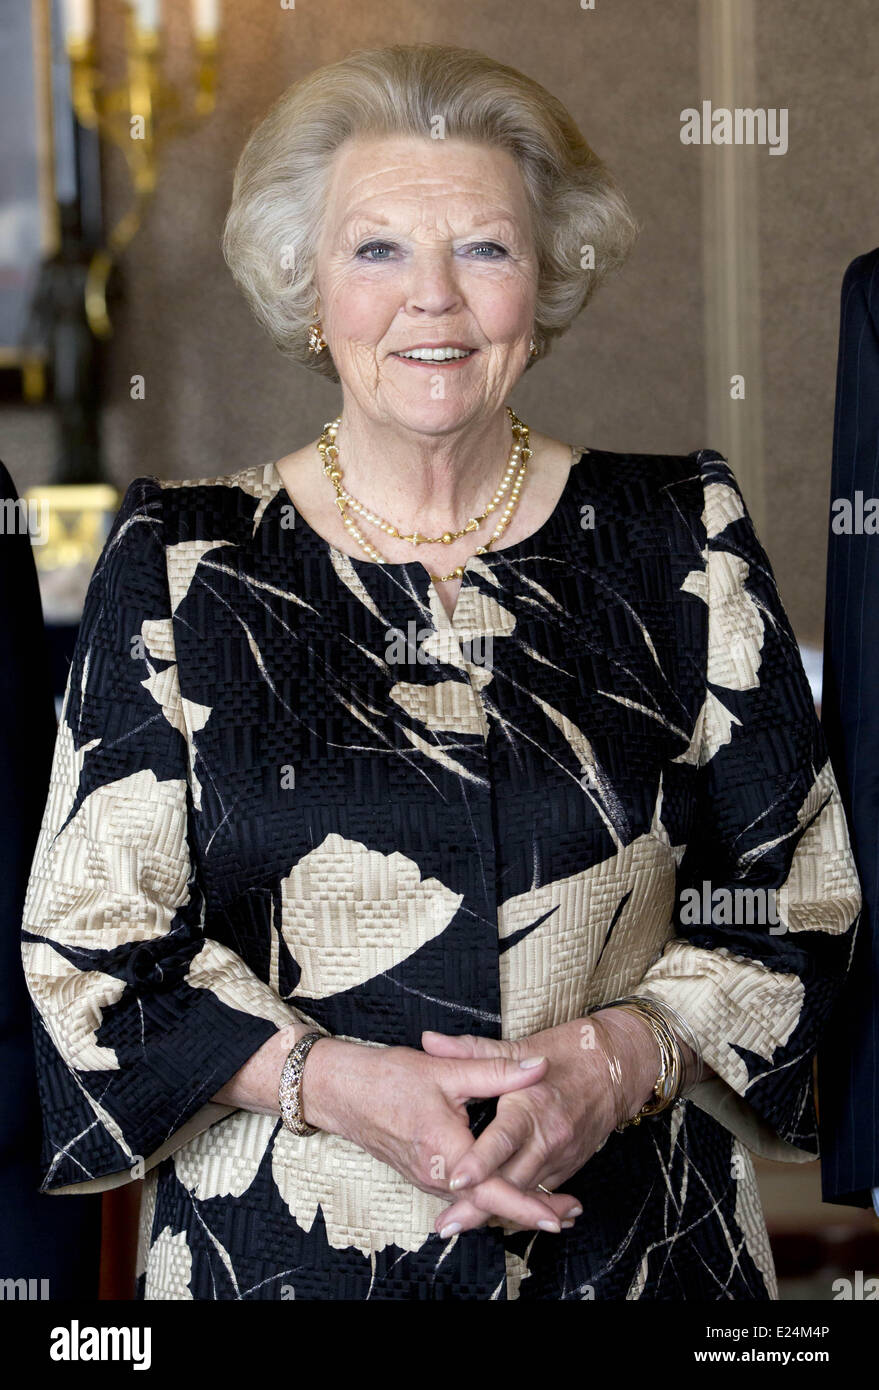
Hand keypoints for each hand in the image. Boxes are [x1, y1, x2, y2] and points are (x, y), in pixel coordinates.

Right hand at [299, 1035, 576, 1232]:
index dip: (528, 1204)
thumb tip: (539, 1067)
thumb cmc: (389, 1079)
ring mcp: (430, 1180)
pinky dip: (491, 1198)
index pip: (493, 1190)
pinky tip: (512, 1193)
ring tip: (555, 1208)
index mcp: (445, 1151)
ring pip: (478, 1202)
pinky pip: (464, 1196)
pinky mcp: (426, 1176)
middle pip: (491, 1205)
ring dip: (513, 1206)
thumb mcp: (446, 1070)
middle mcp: (437, 1176)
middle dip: (532, 1210)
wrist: (342, 1092)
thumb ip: (497, 1071)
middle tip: (572, 1213)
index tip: (558, 1215)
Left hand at [420, 1010, 661, 1235]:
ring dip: (496, 1212)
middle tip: (447, 1225)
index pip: (503, 1139)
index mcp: (532, 1104)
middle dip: (479, 1205)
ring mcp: (561, 1156)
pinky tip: (493, 1217)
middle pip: (511, 1181)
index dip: (480, 1162)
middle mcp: (548, 1137)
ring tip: (461, 1227)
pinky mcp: (568, 1167)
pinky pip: (539, 1192)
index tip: (455, 1179)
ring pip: (525, 1194)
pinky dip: (517, 1205)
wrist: (616, 1068)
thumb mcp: (517, 1046)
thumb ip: (470, 1051)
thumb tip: (429, 1040)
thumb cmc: (566, 1053)